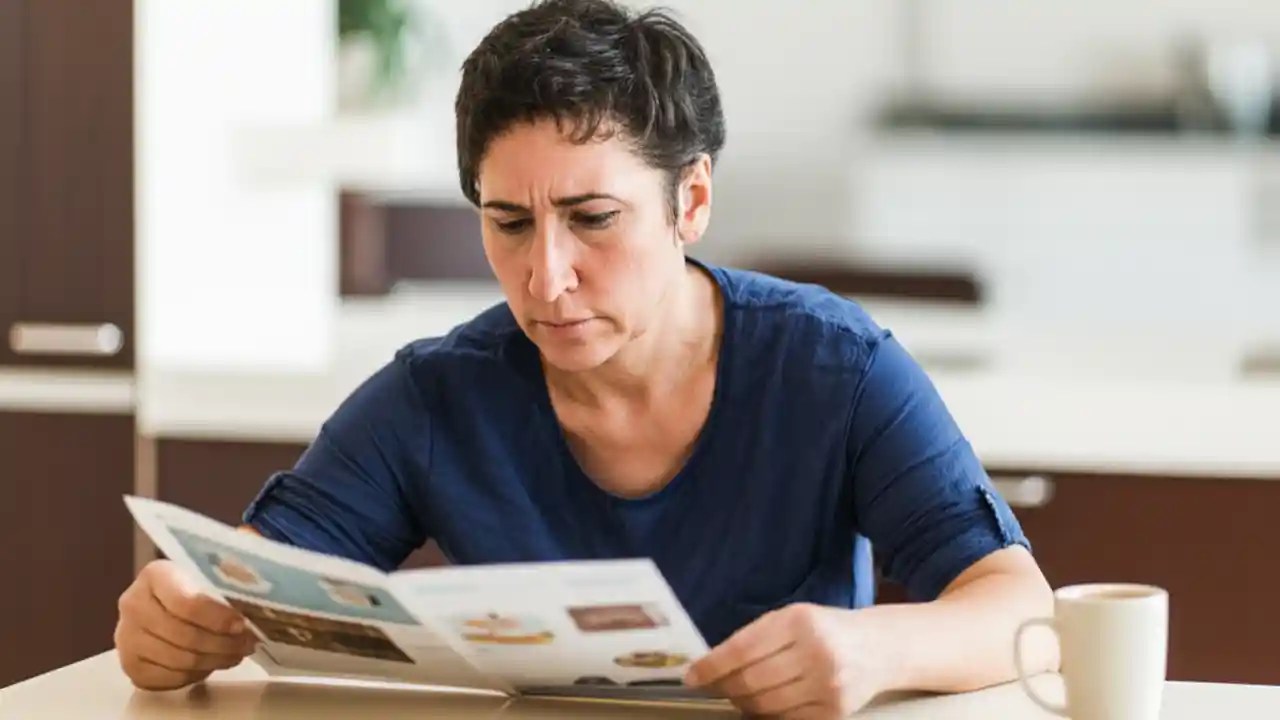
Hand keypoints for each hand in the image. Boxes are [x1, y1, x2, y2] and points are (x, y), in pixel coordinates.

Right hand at [115, 559, 258, 689]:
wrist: (164, 600)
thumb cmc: (195, 584)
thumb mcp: (209, 573)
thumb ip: (228, 582)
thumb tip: (260, 598)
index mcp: (155, 575)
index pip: (186, 603)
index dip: (218, 618)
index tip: (243, 624)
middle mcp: (133, 604)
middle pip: (183, 635)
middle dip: (222, 643)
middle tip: (248, 643)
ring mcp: (127, 637)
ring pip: (178, 659)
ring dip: (214, 660)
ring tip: (236, 653)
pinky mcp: (131, 664)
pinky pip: (167, 678)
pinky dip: (195, 675)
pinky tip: (212, 663)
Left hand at [684, 603, 885, 718]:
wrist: (879, 648)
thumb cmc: (825, 630)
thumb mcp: (792, 619)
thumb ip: (755, 637)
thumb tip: (711, 665)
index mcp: (799, 621)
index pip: (743, 648)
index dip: (712, 666)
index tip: (692, 677)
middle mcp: (816, 652)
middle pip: (752, 681)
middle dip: (724, 688)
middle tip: (713, 687)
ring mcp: (828, 685)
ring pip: (766, 705)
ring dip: (743, 703)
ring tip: (738, 695)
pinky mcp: (835, 712)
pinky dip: (767, 716)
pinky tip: (762, 706)